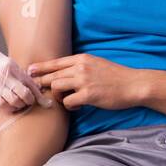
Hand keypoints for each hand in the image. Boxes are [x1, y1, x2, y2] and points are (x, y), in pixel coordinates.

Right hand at [0, 29, 50, 110]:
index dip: (39, 94)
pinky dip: (9, 107)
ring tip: (19, 104)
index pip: (31, 83)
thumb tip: (30, 84)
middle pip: (25, 93)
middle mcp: (6, 75)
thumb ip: (17, 72)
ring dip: (20, 105)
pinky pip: (3, 104)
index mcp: (13, 66)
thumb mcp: (6, 61)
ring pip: (15, 101)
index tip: (45, 101)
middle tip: (30, 102)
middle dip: (30, 101)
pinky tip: (9, 105)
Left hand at [29, 53, 144, 110]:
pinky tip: (78, 106)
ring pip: (56, 87)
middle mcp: (81, 67)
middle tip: (36, 89)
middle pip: (52, 75)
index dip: (41, 67)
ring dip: (58, 96)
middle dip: (42, 83)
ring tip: (66, 100)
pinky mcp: (88, 94)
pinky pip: (68, 101)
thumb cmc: (117, 77)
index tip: (30, 71)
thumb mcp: (98, 64)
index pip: (56, 62)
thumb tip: (66, 74)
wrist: (134, 84)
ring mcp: (84, 80)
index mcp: (82, 59)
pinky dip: (70, 106)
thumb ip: (82, 67)